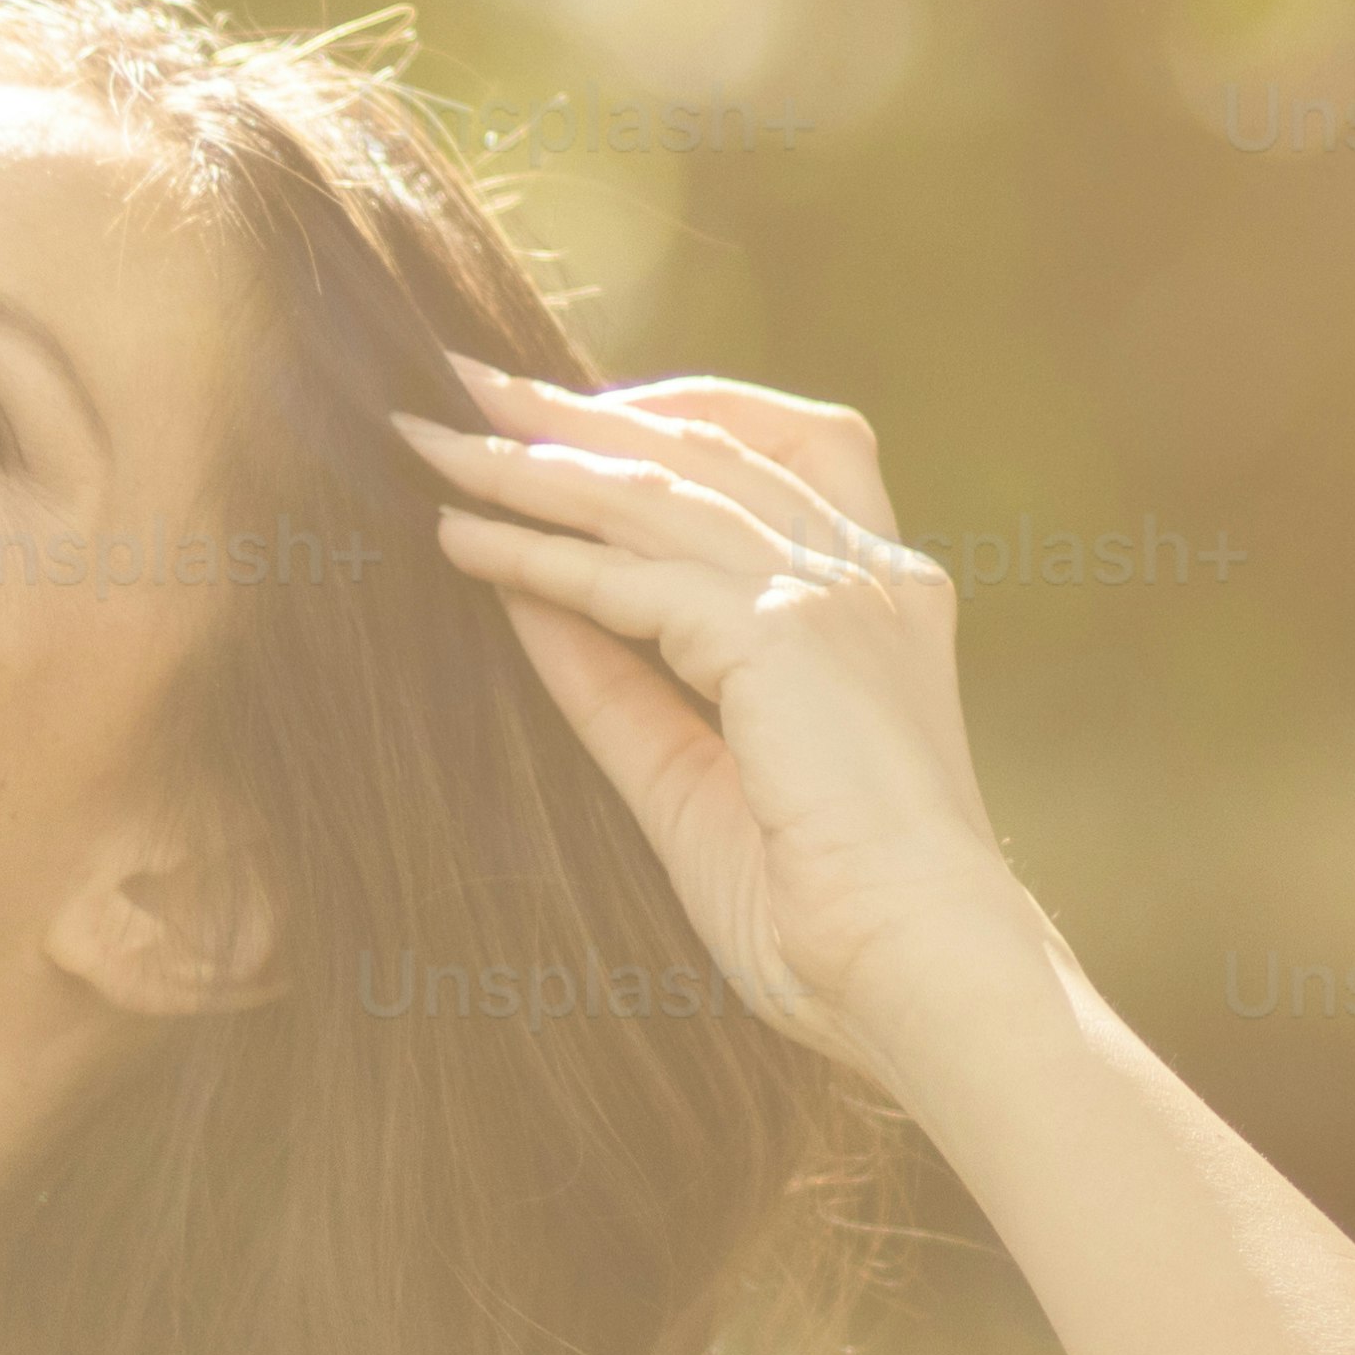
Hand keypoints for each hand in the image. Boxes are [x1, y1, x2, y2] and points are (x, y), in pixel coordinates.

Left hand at [392, 360, 1057, 1085]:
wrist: (924, 974)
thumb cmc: (831, 914)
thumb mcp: (698, 775)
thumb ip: (620, 682)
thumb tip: (526, 594)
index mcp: (885, 596)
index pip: (787, 445)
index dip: (676, 413)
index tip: (570, 414)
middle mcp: (870, 572)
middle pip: (705, 445)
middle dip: (573, 411)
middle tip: (464, 380)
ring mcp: (834, 595)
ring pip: (654, 494)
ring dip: (528, 465)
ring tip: (430, 444)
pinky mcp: (784, 637)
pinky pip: (628, 578)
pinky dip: (536, 557)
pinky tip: (461, 542)